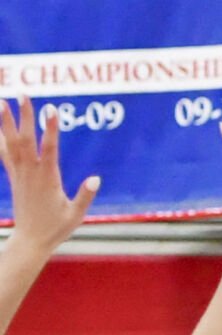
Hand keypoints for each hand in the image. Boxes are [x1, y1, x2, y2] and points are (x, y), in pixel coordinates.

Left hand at [0, 98, 99, 254]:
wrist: (30, 239)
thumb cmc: (56, 228)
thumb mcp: (76, 214)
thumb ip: (86, 196)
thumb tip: (96, 178)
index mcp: (48, 179)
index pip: (49, 148)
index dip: (51, 128)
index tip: (52, 108)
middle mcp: (31, 173)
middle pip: (26, 138)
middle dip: (24, 116)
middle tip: (24, 94)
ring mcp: (20, 174)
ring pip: (11, 142)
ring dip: (6, 122)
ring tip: (3, 101)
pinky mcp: (14, 177)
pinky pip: (4, 154)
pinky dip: (1, 139)